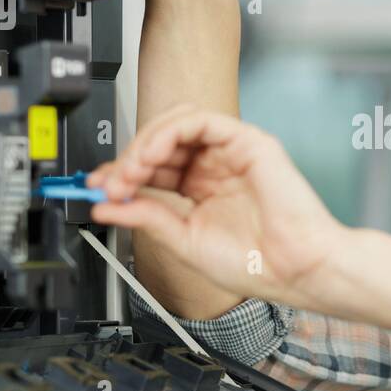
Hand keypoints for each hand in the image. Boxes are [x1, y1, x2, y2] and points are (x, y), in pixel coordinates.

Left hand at [87, 105, 346, 307]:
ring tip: (130, 171)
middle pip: (162, 141)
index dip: (122, 173)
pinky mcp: (249, 142)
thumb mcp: (184, 240)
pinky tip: (152, 156)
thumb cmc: (256, 264)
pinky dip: (169, 131)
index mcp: (204, 190)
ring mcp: (232, 152)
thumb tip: (105, 206)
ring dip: (146, 142)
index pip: (155, 167)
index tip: (96, 189)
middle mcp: (217, 167)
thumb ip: (147, 216)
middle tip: (109, 183)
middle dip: (128, 159)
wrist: (295, 271)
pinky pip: (202, 119)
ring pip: (178, 122)